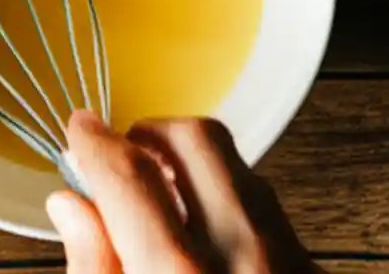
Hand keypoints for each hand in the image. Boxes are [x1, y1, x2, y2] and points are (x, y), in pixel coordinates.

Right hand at [48, 112, 312, 273]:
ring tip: (166, 197)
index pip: (128, 176)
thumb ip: (94, 269)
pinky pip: (274, 214)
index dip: (96, 143)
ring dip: (199, 168)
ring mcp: (291, 261)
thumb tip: (73, 207)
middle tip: (127, 150)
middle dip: (156, 132)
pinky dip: (236, 208)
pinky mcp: (316, 270)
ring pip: (244, 172)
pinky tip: (211, 240)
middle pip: (199, 141)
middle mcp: (241, 257)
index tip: (81, 130)